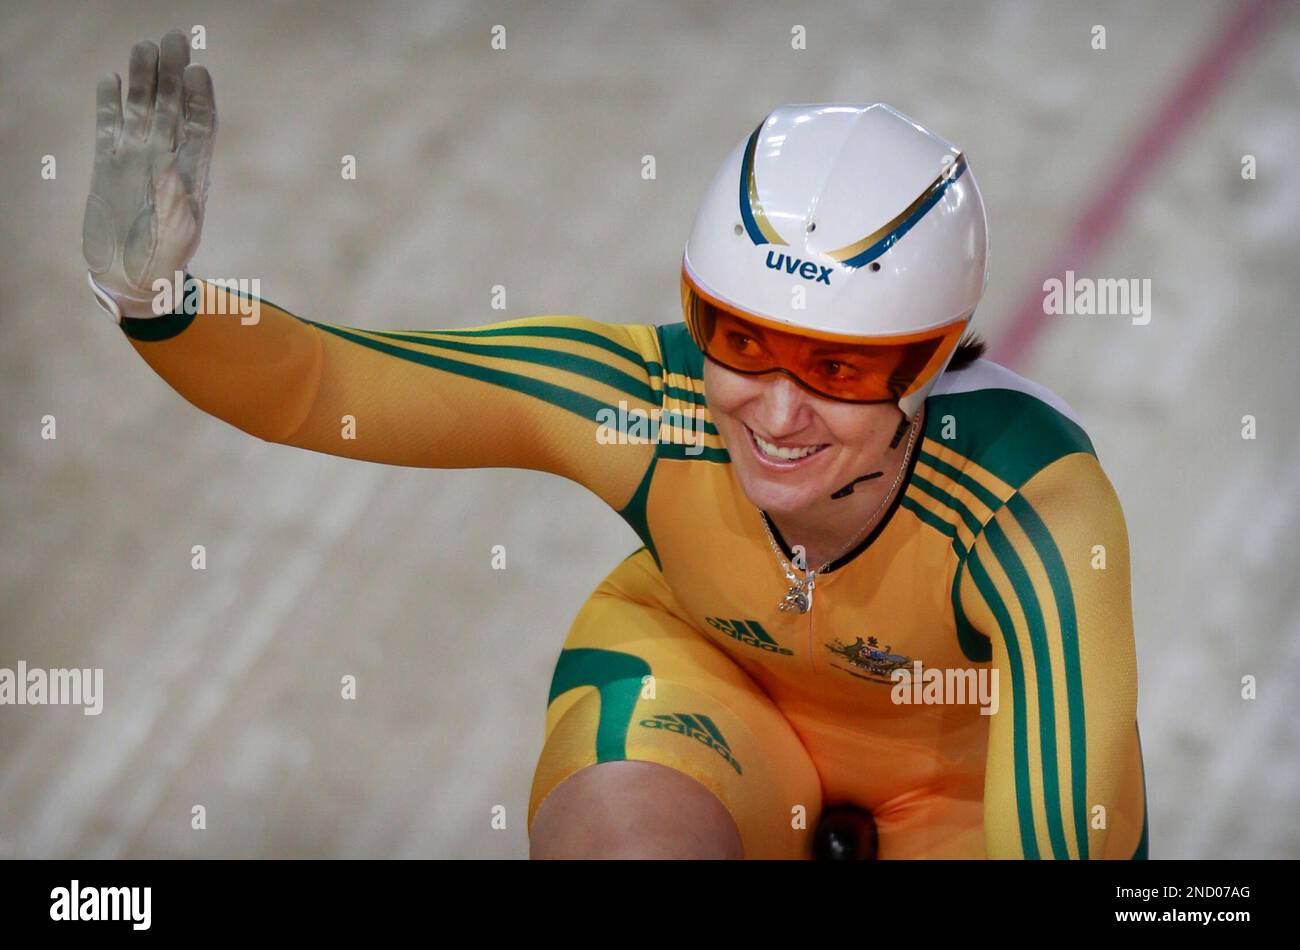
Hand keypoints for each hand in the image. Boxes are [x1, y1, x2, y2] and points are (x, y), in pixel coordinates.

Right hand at [82, 30, 215, 317]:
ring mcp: (136, 160)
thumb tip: (175, 175)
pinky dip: (108, 104)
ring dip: (143, 79)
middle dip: (173, 73)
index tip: (200, 71)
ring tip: (143, 46)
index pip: (199, 127)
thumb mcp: (177, 239)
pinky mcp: (107, 167)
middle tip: (174, 37)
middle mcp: (164, 161)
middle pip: (171, 108)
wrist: (134, 282)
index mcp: (191, 176)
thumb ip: (178, 208)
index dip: (199, 98)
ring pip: (141, 110)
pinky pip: (109, 127)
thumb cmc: (163, 266)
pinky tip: (109, 79)